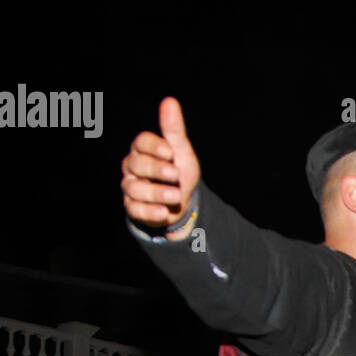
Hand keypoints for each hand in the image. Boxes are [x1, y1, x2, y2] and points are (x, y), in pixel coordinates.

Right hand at [121, 97, 201, 230]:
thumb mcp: (181, 152)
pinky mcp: (133, 208)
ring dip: (156, 193)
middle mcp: (132, 167)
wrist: (182, 204)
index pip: (141, 143)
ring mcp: (131, 188)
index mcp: (143, 150)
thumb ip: (174, 130)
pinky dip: (150, 212)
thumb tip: (170, 101)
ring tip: (175, 196)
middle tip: (175, 175)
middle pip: (137, 165)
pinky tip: (163, 212)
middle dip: (156, 170)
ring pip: (135, 188)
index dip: (154, 147)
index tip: (170, 152)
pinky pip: (136, 210)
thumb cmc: (178, 173)